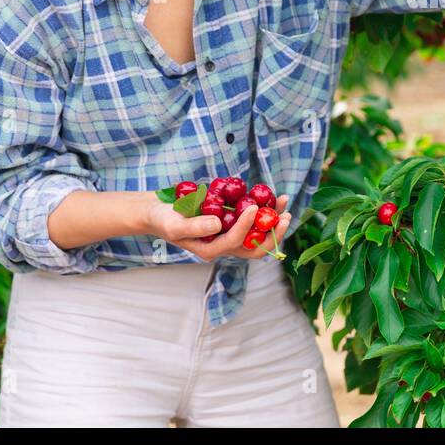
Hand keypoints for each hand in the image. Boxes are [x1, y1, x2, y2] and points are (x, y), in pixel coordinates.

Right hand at [145, 193, 292, 260]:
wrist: (158, 211)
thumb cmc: (163, 219)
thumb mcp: (174, 224)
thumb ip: (195, 227)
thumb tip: (218, 224)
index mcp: (211, 249)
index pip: (235, 241)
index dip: (247, 226)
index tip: (254, 207)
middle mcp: (224, 244)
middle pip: (255, 245)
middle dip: (273, 232)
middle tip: (286, 215)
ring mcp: (228, 232)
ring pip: (257, 231)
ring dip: (273, 218)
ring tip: (284, 200)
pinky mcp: (230, 220)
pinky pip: (252, 218)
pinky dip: (263, 208)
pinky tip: (269, 195)